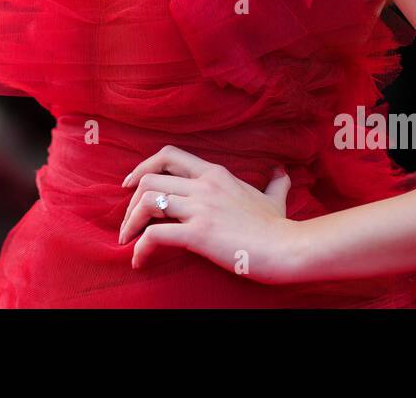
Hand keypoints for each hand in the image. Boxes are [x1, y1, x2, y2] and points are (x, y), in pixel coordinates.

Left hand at [118, 145, 302, 282]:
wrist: (287, 248)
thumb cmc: (279, 227)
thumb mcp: (275, 197)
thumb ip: (275, 183)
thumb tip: (282, 172)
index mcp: (215, 174)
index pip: (168, 155)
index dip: (143, 167)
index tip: (130, 184)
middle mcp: (204, 185)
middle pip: (149, 179)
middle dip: (131, 202)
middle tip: (128, 223)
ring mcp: (200, 208)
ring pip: (146, 202)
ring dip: (130, 223)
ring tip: (128, 241)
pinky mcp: (198, 234)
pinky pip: (155, 234)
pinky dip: (140, 248)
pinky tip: (139, 260)